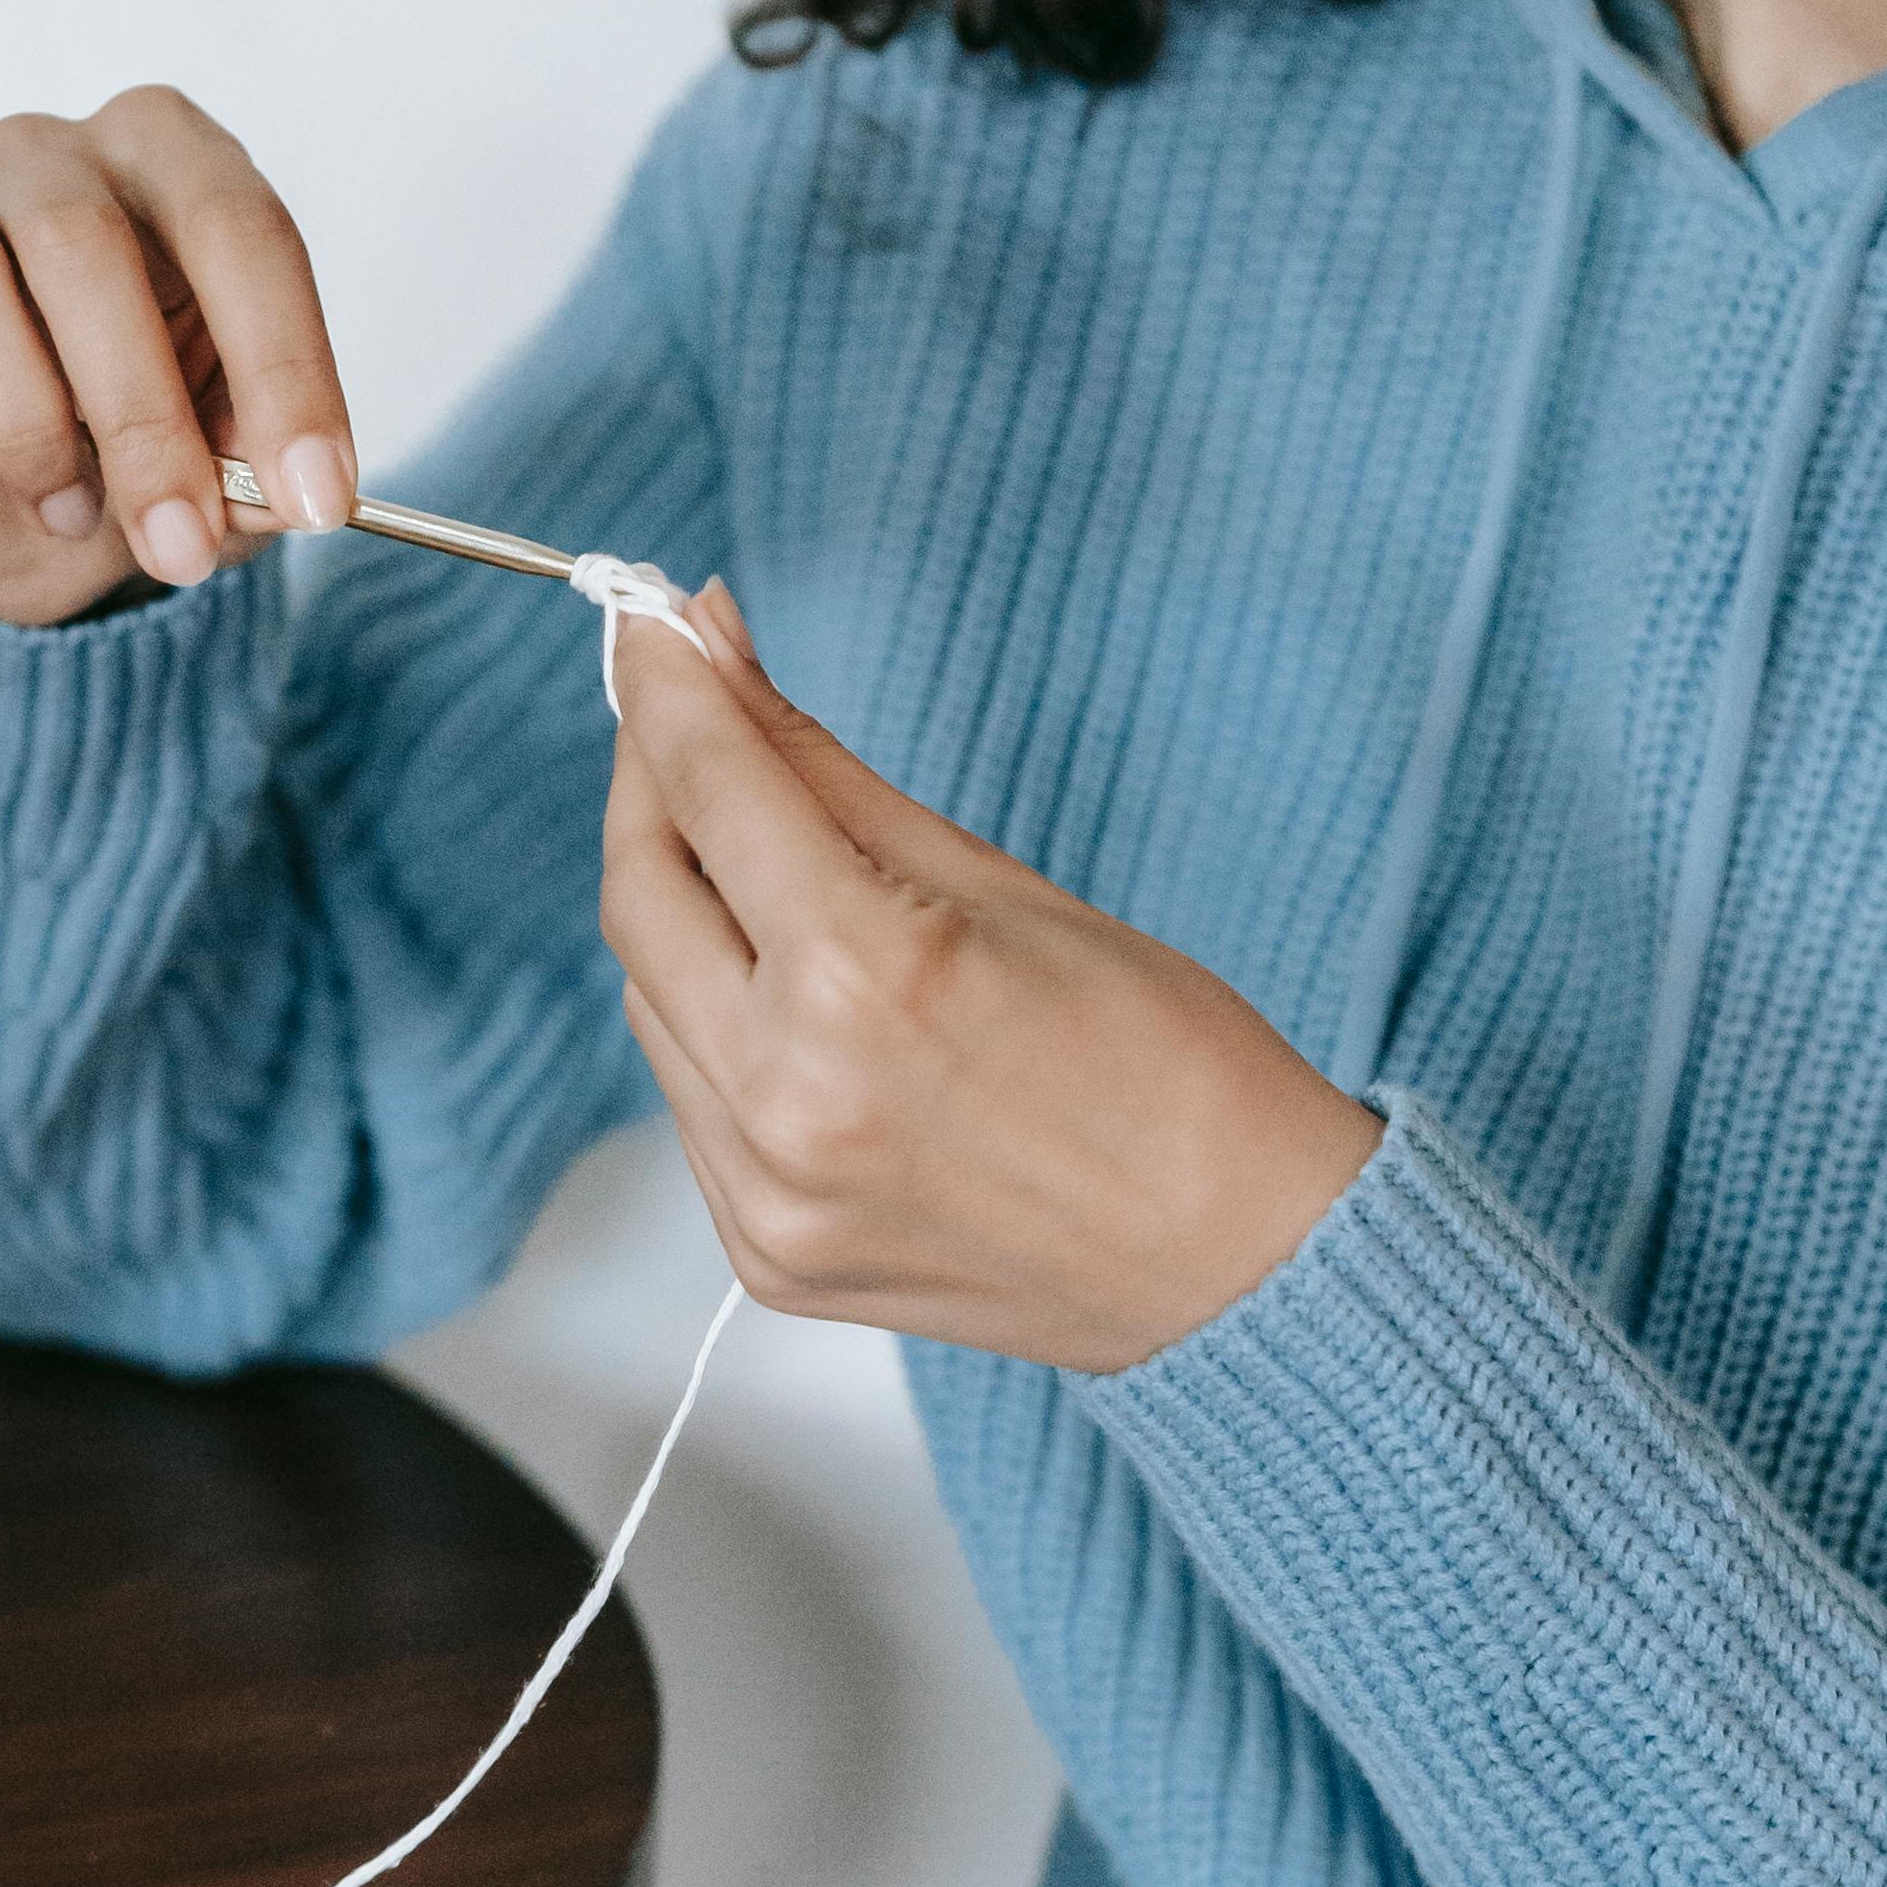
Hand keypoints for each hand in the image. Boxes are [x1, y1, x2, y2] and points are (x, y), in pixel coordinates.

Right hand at [0, 89, 357, 627]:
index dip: (285, 369)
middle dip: (141, 418)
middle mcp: (53, 161)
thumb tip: (274, 496)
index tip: (314, 496)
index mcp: (174, 161)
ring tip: (72, 511)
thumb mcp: (240, 458)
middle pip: (83, 245)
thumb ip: (260, 462)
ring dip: (26, 424)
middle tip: (180, 542)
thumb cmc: (163, 443)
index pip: (238, 228)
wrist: (52, 518)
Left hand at [599, 590, 1381, 1373]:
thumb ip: (828, 776)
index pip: (712, 790)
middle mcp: (791, 1100)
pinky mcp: (769, 1256)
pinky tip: (781, 990)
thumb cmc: (1171, 1068)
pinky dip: (715, 1024)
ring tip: (749, 850)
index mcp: (864, 982)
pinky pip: (693, 1101)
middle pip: (641, 895)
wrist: (1245, 1266)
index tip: (651, 621)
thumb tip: (722, 663)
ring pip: (652, 1001)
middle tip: (678, 711)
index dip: (667, 687)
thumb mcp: (1002, 884)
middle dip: (649, 783)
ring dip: (682, 908)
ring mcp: (769, 1196)